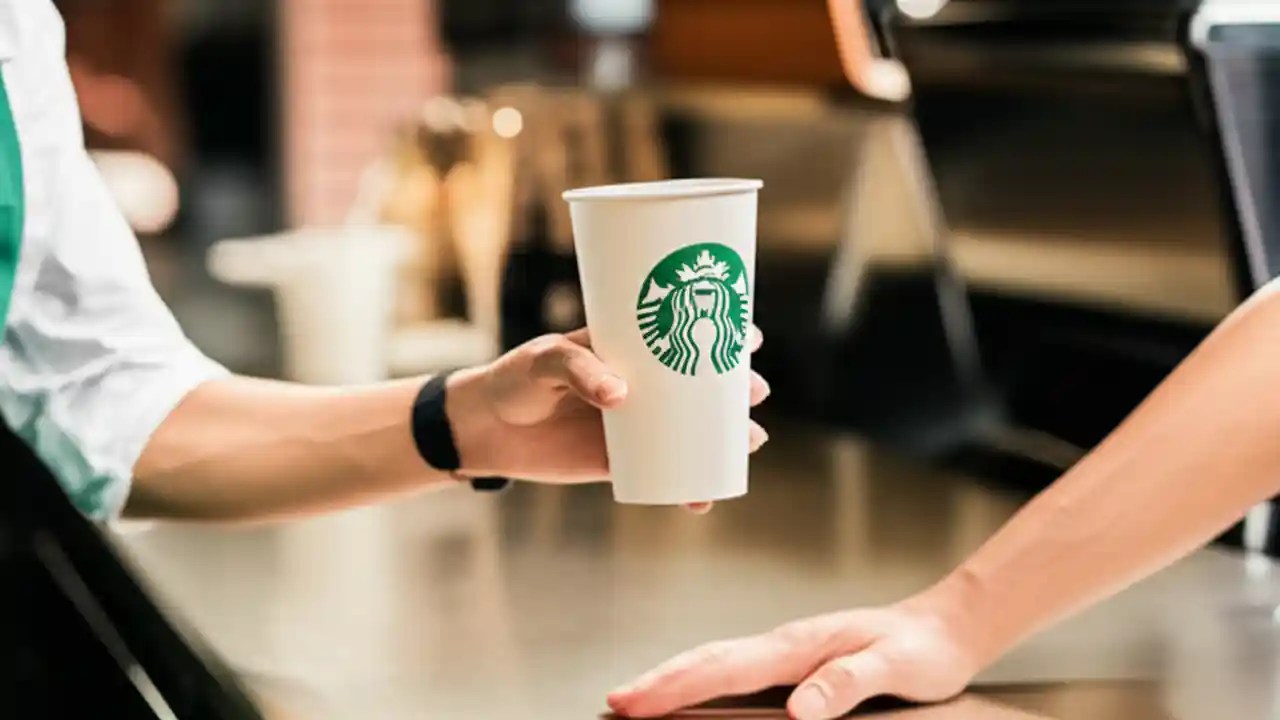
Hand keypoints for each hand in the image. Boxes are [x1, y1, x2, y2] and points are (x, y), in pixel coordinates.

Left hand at [446, 326, 769, 508]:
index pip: (686, 334)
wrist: (487, 428)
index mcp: (631, 348)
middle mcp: (643, 384)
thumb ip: (579, 370)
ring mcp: (637, 424)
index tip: (751, 338)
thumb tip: (621, 396)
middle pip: (704, 387)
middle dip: (738, 391)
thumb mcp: (544, 360)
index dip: (723, 335)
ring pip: (695, 432)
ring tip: (749, 444)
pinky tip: (704, 498)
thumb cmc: (516, 378)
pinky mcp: (623, 461)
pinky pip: (667, 474)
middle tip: (755, 394)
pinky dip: (689, 487)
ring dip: (728, 439)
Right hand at [606, 600, 978, 718]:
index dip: (677, 684)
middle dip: (659, 679)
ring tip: (637, 697)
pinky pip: (735, 671)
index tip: (637, 699)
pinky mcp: (793, 663)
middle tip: (617, 701)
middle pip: (708, 659)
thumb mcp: (894, 668)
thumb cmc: (921, 649)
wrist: (943, 628)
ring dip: (674, 677)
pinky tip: (691, 694)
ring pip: (716, 662)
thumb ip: (846, 684)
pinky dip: (702, 679)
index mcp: (799, 645)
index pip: (726, 666)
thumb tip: (799, 709)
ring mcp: (786, 652)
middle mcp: (785, 644)